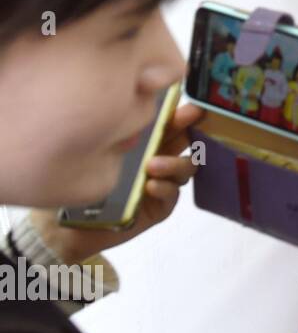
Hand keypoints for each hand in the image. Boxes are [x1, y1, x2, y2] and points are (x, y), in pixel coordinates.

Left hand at [32, 103, 204, 263]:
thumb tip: (138, 109)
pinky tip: (151, 186)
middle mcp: (160, 159)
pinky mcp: (161, 207)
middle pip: (186, 144)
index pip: (171, 124)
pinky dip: (165, 188)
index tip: (191, 109)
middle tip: (187, 126)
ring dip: (174, 163)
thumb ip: (123, 133)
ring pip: (186, 169)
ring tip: (153, 166)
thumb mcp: (102, 150)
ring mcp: (163, 183)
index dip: (183, 116)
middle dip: (190, 133)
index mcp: (147, 143)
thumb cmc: (83, 181)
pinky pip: (172, 194)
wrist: (70, 223)